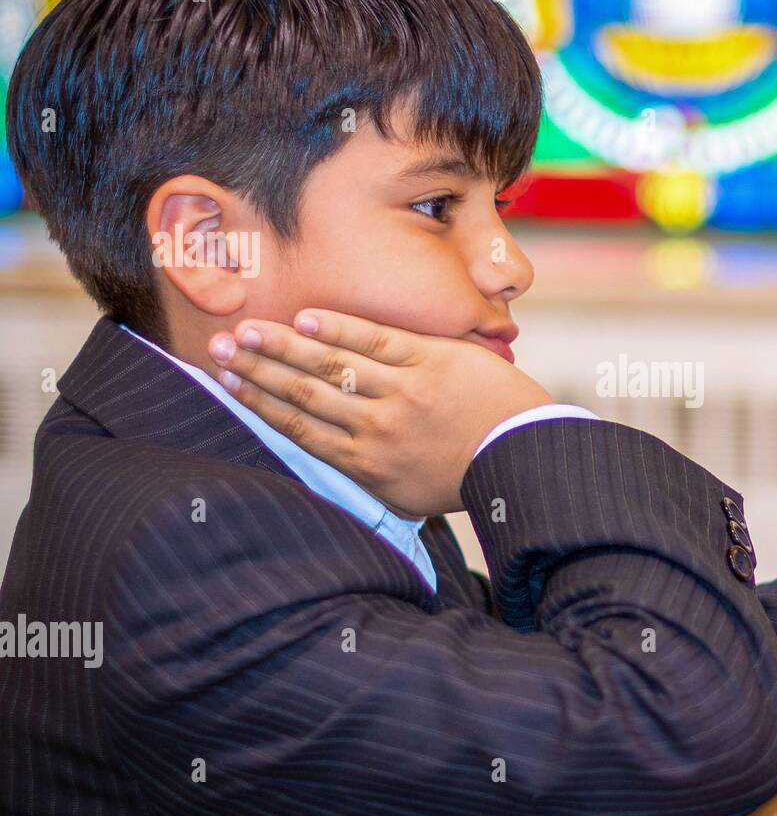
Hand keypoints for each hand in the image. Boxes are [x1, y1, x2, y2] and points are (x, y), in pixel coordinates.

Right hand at [207, 308, 553, 515]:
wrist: (521, 456)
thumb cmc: (464, 477)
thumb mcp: (408, 496)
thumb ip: (366, 477)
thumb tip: (328, 465)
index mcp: (366, 463)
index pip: (299, 427)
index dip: (257, 403)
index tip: (226, 384)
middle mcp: (375, 428)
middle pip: (302, 393)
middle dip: (255, 369)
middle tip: (216, 348)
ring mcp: (402, 392)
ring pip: (330, 366)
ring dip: (281, 346)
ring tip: (244, 329)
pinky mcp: (430, 360)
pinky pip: (375, 340)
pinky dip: (337, 329)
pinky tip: (303, 319)